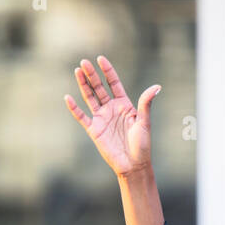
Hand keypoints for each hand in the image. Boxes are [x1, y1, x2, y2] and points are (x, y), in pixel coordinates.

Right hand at [64, 55, 161, 177]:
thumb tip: (157, 87)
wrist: (133, 165)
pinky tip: (68, 98)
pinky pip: (82, 117)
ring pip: (90, 98)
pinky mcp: (94, 130)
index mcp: (124, 105)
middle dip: (92, 75)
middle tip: (84, 62)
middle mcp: (111, 109)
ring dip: (83, 85)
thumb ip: (146, 104)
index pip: (113, 83)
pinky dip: (74, 108)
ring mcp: (102, 119)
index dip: (107, 71)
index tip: (101, 59)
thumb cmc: (142, 145)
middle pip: (99, 88)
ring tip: (77, 71)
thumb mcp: (144, 122)